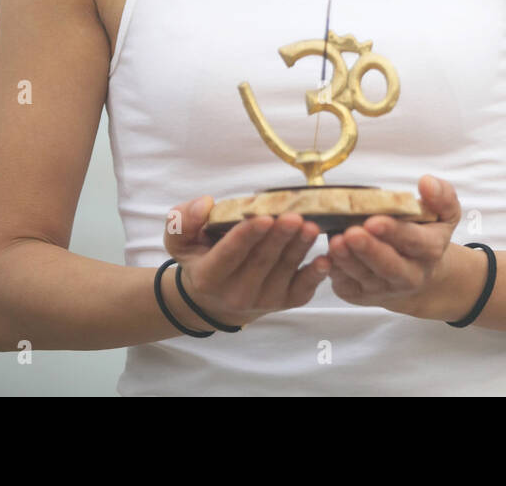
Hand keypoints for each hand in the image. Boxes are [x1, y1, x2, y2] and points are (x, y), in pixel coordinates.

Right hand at [163, 195, 327, 328]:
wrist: (216, 299)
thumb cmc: (201, 258)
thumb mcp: (180, 241)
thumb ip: (182, 221)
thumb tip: (205, 204)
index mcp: (209, 277)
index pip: (229, 255)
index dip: (246, 237)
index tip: (263, 217)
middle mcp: (236, 293)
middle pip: (261, 261)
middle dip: (279, 237)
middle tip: (294, 216)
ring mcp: (264, 300)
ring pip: (285, 270)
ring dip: (300, 248)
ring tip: (311, 226)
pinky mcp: (286, 301)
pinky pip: (303, 288)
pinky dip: (316, 274)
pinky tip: (325, 259)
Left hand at [325, 175, 462, 315]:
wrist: (418, 273)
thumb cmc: (426, 234)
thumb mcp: (444, 214)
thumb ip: (442, 196)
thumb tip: (426, 182)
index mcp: (430, 251)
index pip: (415, 242)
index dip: (394, 232)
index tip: (374, 220)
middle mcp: (409, 275)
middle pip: (389, 266)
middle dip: (370, 250)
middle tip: (352, 233)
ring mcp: (384, 288)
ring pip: (364, 276)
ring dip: (348, 260)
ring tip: (335, 242)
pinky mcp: (361, 295)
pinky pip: (346, 285)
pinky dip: (334, 272)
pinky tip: (324, 257)